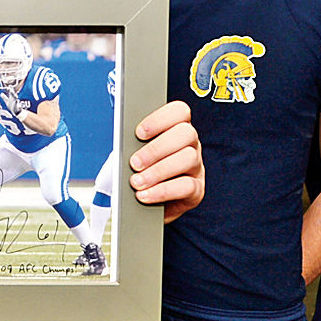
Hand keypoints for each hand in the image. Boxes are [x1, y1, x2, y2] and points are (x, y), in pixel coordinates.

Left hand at [0, 90, 27, 114]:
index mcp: (12, 98)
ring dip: (16, 100)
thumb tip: (1, 94)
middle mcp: (14, 100)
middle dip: (13, 93)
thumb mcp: (7, 101)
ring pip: (17, 101)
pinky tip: (19, 106)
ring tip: (16, 97)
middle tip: (11, 90)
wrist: (16, 111)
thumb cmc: (12, 106)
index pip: (11, 93)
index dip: (10, 89)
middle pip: (14, 96)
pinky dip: (19, 107)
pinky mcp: (19, 108)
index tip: (9, 86)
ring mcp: (17, 104)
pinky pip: (19, 107)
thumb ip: (4, 97)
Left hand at [128, 100, 203, 222]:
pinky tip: (145, 195)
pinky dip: (162, 191)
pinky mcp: (196, 190)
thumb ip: (133, 146)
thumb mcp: (136, 156)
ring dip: (158, 171)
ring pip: (188, 158)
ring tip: (137, 182)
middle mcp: (190, 145)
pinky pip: (186, 186)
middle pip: (185, 133)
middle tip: (134, 163)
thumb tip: (124, 145)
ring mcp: (196, 167)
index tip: (138, 132)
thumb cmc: (140, 175)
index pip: (179, 112)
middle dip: (156, 148)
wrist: (144, 208)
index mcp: (175, 129)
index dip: (160, 119)